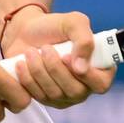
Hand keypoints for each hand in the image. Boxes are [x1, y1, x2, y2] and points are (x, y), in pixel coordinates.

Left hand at [0, 9, 115, 108]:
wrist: (26, 32)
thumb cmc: (54, 27)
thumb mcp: (74, 22)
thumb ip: (84, 40)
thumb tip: (82, 68)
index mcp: (99, 69)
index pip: (101, 84)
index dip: (86, 75)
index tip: (66, 56)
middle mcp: (85, 86)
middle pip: (75, 91)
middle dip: (55, 68)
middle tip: (45, 48)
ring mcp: (65, 97)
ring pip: (54, 94)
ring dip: (39, 70)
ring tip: (31, 51)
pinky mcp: (45, 100)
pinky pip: (37, 97)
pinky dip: (27, 78)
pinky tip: (22, 63)